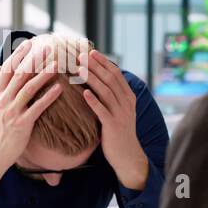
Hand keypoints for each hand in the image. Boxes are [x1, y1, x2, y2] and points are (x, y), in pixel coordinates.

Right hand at [0, 41, 62, 190]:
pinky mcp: (22, 124)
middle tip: (48, 48)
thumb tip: (0, 67)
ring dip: (44, 74)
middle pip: (19, 75)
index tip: (29, 43)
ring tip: (57, 64)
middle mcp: (2, 100)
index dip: (18, 55)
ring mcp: (11, 112)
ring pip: (29, 88)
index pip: (6, 69)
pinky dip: (48, 97)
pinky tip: (59, 89)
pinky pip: (37, 108)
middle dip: (34, 60)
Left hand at [77, 49, 148, 189]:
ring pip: (106, 91)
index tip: (90, 52)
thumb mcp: (118, 111)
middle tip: (81, 55)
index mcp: (128, 97)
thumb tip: (97, 79)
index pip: (116, 74)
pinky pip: (102, 111)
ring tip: (79, 69)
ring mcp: (121, 114)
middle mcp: (126, 103)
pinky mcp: (113, 126)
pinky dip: (93, 101)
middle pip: (110, 79)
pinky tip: (84, 93)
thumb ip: (111, 96)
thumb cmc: (118, 132)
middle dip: (95, 66)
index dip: (103, 62)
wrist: (128, 156)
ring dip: (92, 78)